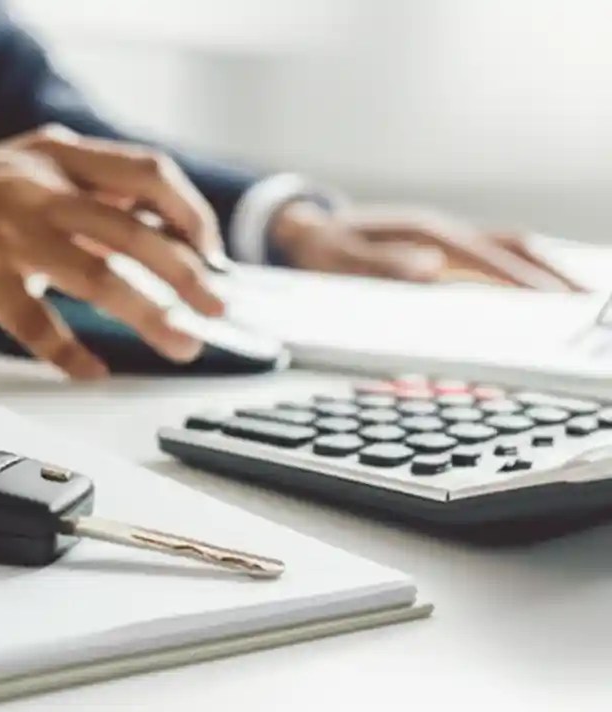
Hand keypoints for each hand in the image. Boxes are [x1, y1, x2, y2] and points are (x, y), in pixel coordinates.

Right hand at [0, 125, 226, 378]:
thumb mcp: (4, 175)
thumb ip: (66, 193)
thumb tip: (133, 230)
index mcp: (48, 155)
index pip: (148, 174)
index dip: (192, 215)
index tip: (210, 253)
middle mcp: (35, 186)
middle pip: (141, 230)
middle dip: (192, 274)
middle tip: (218, 308)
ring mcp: (6, 230)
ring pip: (103, 277)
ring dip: (153, 316)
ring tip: (181, 343)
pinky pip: (39, 322)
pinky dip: (71, 354)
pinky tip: (90, 372)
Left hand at [271, 201, 584, 291]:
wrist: (302, 232)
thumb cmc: (321, 248)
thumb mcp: (338, 258)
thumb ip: (379, 264)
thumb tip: (428, 269)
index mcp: (424, 233)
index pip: (487, 257)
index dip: (523, 279)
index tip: (554, 301)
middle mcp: (442, 233)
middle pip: (511, 249)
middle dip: (551, 274)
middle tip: (586, 304)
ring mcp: (444, 241)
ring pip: (507, 252)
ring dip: (543, 273)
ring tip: (576, 303)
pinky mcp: (441, 253)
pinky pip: (490, 262)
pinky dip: (520, 276)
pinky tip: (538, 299)